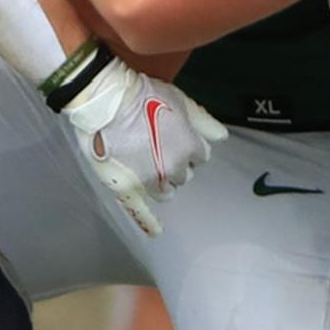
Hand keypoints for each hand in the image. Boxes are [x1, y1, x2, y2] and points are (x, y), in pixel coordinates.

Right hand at [58, 59, 226, 236]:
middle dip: (175, 163)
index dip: (189, 145)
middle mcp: (175, 169)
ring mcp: (151, 182)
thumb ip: (205, 122)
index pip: (200, 156)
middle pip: (184, 174)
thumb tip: (223, 137)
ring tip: (147, 166)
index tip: (176, 136)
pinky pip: (142, 213)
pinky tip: (156, 232)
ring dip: (162, 182)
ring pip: (167, 191)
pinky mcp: (128, 190)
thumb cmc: (144, 97)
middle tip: (157, 146)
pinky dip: (150, 224)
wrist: (107, 101)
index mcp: (191, 148)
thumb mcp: (181, 100)